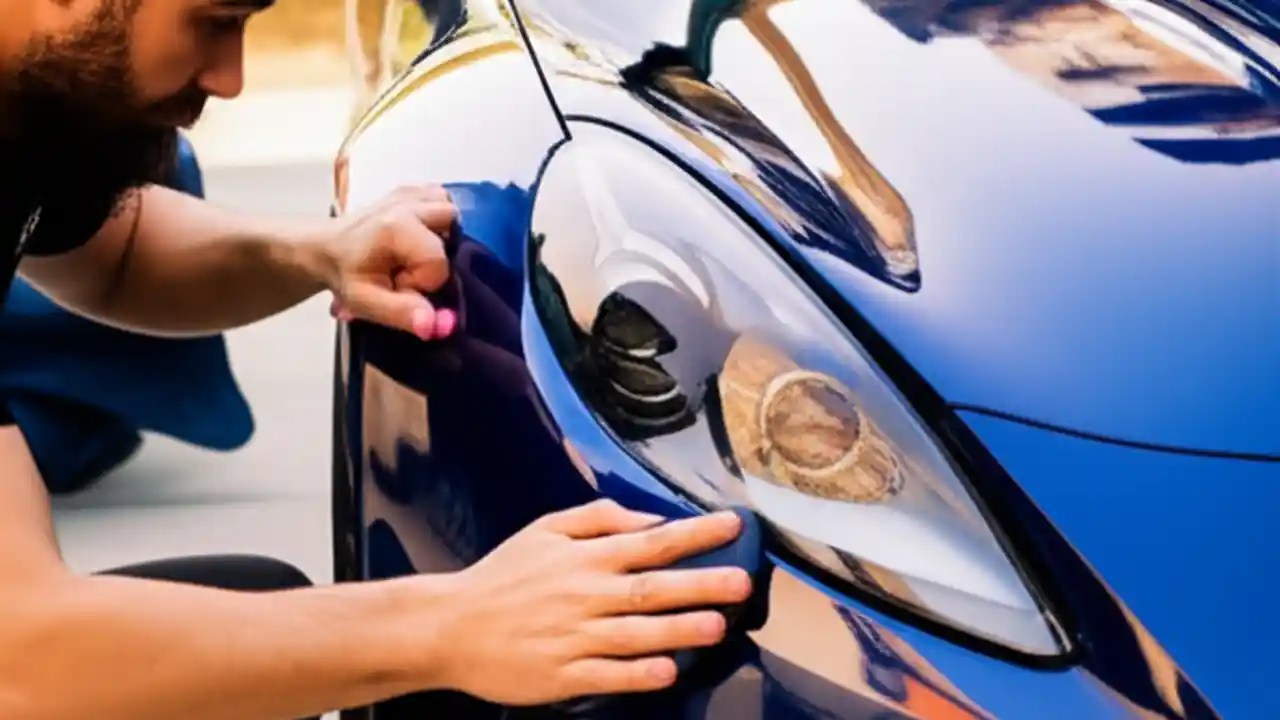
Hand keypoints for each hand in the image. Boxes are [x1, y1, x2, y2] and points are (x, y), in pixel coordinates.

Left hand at [325, 184, 457, 339]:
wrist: (326, 247)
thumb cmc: (346, 274)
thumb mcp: (366, 301)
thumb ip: (402, 313)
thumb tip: (438, 326)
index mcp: (397, 227)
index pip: (438, 263)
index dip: (422, 283)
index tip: (397, 285)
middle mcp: (410, 203)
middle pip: (453, 234)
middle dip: (434, 259)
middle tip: (406, 268)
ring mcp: (413, 192)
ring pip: (450, 214)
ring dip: (441, 238)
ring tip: (415, 252)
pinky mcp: (415, 190)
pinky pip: (442, 201)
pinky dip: (438, 219)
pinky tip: (420, 235)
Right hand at [426, 500, 752, 705]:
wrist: (449, 626)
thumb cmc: (502, 576)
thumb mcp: (546, 530)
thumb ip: (600, 518)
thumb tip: (651, 520)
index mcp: (585, 557)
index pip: (651, 541)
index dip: (695, 533)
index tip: (733, 526)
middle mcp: (585, 595)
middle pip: (651, 588)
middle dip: (700, 584)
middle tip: (741, 582)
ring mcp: (574, 637)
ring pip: (636, 633)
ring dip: (678, 629)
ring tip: (717, 627)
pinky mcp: (562, 674)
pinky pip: (607, 674)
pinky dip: (637, 673)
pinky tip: (668, 671)